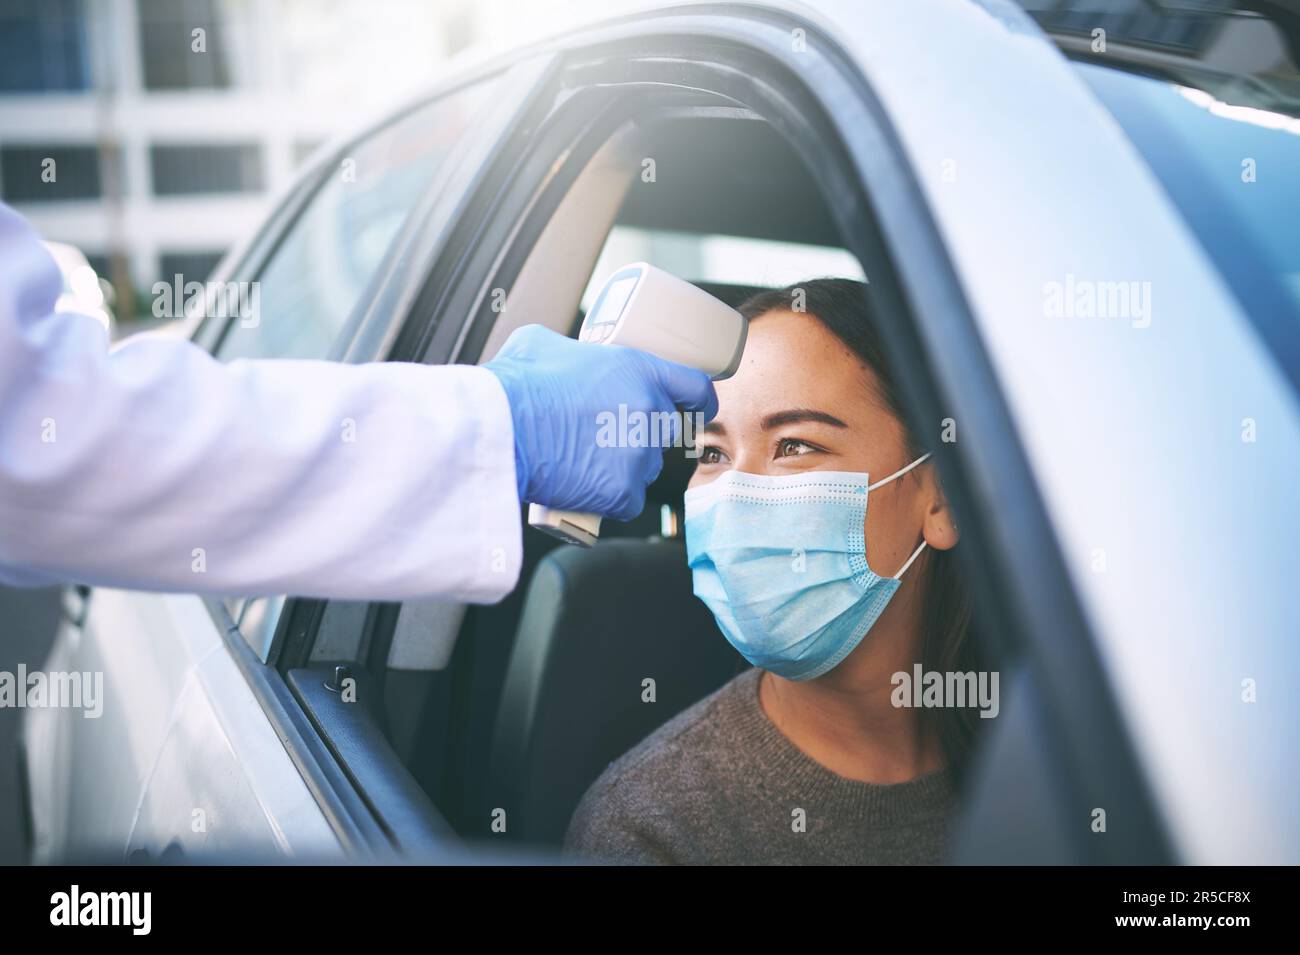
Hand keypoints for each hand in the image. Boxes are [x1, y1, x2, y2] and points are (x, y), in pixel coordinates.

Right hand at [484, 324, 717, 519]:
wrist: (499, 430)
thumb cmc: (516, 385)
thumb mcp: (542, 344)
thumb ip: (569, 350)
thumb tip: (561, 357)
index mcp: (638, 370)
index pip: (693, 386)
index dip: (697, 398)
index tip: (696, 407)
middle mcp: (648, 411)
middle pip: (664, 430)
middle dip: (642, 434)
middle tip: (605, 436)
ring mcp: (639, 455)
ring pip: (646, 467)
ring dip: (625, 468)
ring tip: (584, 461)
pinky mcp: (623, 492)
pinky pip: (626, 501)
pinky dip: (608, 499)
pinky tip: (583, 488)